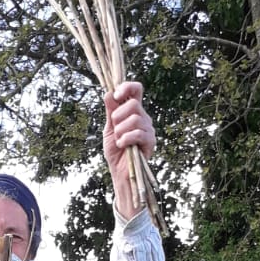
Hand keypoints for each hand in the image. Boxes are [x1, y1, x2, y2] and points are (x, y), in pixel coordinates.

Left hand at [103, 81, 155, 217]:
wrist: (120, 173)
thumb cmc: (115, 152)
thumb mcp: (109, 129)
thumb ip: (110, 112)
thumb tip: (108, 93)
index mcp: (133, 112)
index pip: (136, 90)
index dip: (127, 87)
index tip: (117, 95)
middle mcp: (143, 117)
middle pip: (133, 104)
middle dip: (118, 116)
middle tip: (114, 130)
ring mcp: (148, 129)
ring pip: (134, 119)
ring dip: (120, 131)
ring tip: (118, 141)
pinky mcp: (150, 141)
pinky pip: (138, 133)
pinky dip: (125, 139)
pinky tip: (122, 145)